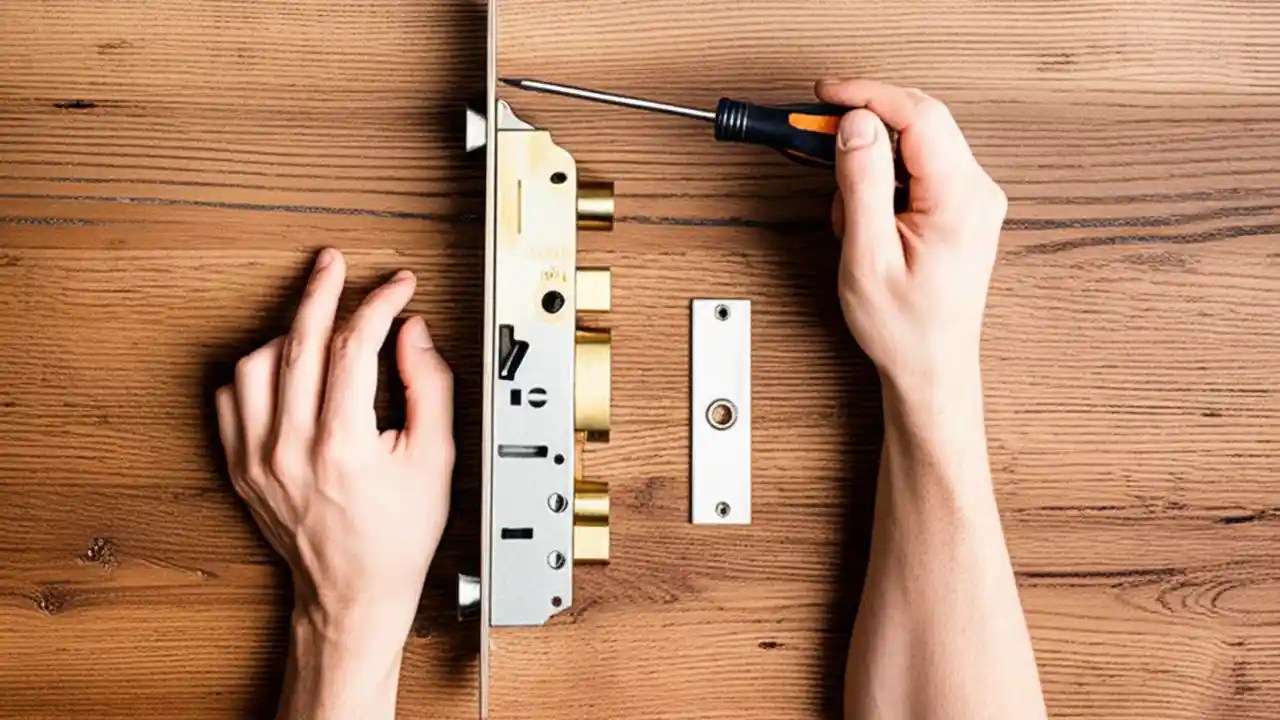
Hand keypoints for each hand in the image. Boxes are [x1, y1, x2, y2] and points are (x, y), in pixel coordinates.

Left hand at [214, 248, 453, 649]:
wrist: (352, 593)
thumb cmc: (397, 536)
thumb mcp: (434, 460)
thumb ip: (429, 388)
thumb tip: (413, 334)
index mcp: (343, 446)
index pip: (355, 347)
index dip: (378, 305)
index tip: (397, 289)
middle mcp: (291, 448)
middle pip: (298, 342)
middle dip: (321, 292)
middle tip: (334, 264)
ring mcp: (257, 458)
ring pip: (255, 364)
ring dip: (288, 336)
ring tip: (317, 330)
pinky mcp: (239, 467)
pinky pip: (231, 398)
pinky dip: (255, 372)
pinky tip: (283, 368)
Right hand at [815, 79, 1005, 397]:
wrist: (931, 368)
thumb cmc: (903, 328)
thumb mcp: (867, 257)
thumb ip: (862, 184)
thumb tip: (855, 125)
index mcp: (960, 199)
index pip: (918, 115)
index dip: (867, 94)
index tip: (825, 93)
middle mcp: (977, 190)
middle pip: (920, 119)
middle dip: (864, 121)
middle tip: (814, 133)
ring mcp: (973, 198)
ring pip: (915, 144)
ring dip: (870, 163)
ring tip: (848, 216)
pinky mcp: (962, 207)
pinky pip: (919, 169)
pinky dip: (883, 180)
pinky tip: (866, 220)